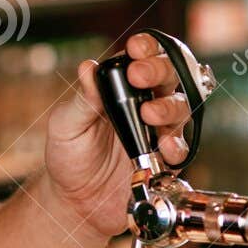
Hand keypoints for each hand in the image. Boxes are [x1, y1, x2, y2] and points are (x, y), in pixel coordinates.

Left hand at [43, 33, 191, 238]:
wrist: (75, 200)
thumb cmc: (68, 156)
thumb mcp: (66, 125)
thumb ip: (82, 99)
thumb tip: (87, 67)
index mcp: (120, 87)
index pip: (143, 56)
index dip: (146, 47)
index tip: (135, 49)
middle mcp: (145, 103)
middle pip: (170, 74)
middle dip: (159, 69)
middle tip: (140, 76)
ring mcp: (158, 130)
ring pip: (181, 106)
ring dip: (169, 106)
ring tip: (150, 114)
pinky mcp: (165, 159)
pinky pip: (182, 147)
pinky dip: (176, 145)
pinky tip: (163, 146)